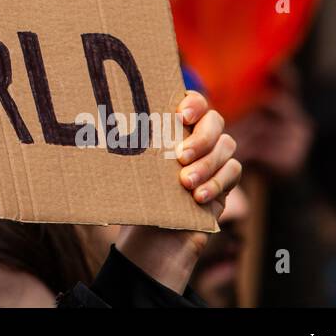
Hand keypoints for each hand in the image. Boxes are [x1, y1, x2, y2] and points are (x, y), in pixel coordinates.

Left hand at [116, 91, 241, 293]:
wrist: (154, 234)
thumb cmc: (139, 193)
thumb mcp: (132, 168)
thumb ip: (129, 148)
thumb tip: (102, 130)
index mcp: (177, 124)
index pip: (193, 101)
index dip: (192, 103)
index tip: (180, 116)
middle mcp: (200, 134)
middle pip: (214, 121)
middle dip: (199, 138)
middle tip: (180, 156)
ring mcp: (216, 156)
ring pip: (225, 146)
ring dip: (206, 164)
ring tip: (185, 182)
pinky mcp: (226, 179)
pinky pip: (232, 172)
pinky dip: (216, 183)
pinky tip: (198, 196)